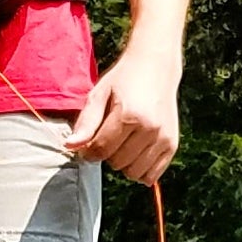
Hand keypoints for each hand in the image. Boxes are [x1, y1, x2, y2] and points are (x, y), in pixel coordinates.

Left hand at [63, 42, 180, 185]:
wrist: (156, 66)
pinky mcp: (172, 144)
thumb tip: (70, 146)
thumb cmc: (123, 80)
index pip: (100, 150)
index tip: (87, 144)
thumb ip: (86, 122)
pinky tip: (136, 153)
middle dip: (107, 154)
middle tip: (110, 136)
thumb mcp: (100, 94)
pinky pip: (151, 176)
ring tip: (123, 143)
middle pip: (116, 163)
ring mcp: (163, 138)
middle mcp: (149, 129)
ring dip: (123, 163)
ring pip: (133, 173)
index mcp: (129, 115)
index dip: (88, 152)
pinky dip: (140, 170)